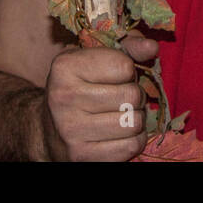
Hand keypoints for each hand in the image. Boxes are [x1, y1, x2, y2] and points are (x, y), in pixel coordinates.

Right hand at [42, 32, 158, 160]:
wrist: (50, 129)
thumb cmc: (82, 86)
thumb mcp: (98, 57)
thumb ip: (128, 47)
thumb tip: (152, 47)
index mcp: (65, 66)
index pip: (124, 66)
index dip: (128, 71)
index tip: (115, 77)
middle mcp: (63, 97)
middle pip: (132, 95)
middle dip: (135, 96)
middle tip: (122, 99)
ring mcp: (70, 129)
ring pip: (134, 123)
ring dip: (135, 119)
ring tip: (121, 115)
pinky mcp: (81, 156)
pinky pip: (131, 146)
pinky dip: (133, 141)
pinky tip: (119, 134)